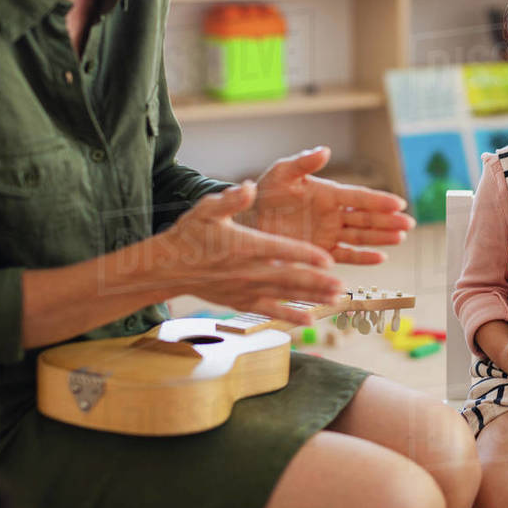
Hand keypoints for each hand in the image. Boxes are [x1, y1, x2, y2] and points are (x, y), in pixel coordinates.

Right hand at [156, 181, 343, 323]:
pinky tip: (308, 320)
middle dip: (317, 282)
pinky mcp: (241, 301)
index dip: (306, 255)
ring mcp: (245, 288)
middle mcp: (248, 270)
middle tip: (340, 285)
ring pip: (284, 295)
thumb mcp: (207, 210)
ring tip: (334, 300)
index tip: (328, 259)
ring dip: (311, 298)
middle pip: (289, 277)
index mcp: (244, 246)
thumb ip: (230, 199)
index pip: (281, 250)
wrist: (167, 268)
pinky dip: (289, 316)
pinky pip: (269, 310)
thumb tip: (249, 187)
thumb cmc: (189, 235)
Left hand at [237, 147, 414, 264]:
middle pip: (366, 217)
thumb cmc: (265, 193)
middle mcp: (333, 213)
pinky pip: (347, 255)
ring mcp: (330, 233)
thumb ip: (303, 163)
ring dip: (381, 237)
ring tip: (400, 238)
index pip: (358, 197)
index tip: (398, 203)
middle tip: (408, 223)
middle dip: (388, 220)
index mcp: (328, 193)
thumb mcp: (281, 174)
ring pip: (361, 236)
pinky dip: (363, 257)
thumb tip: (324, 150)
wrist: (249, 221)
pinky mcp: (322, 251)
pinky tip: (380, 257)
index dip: (378, 200)